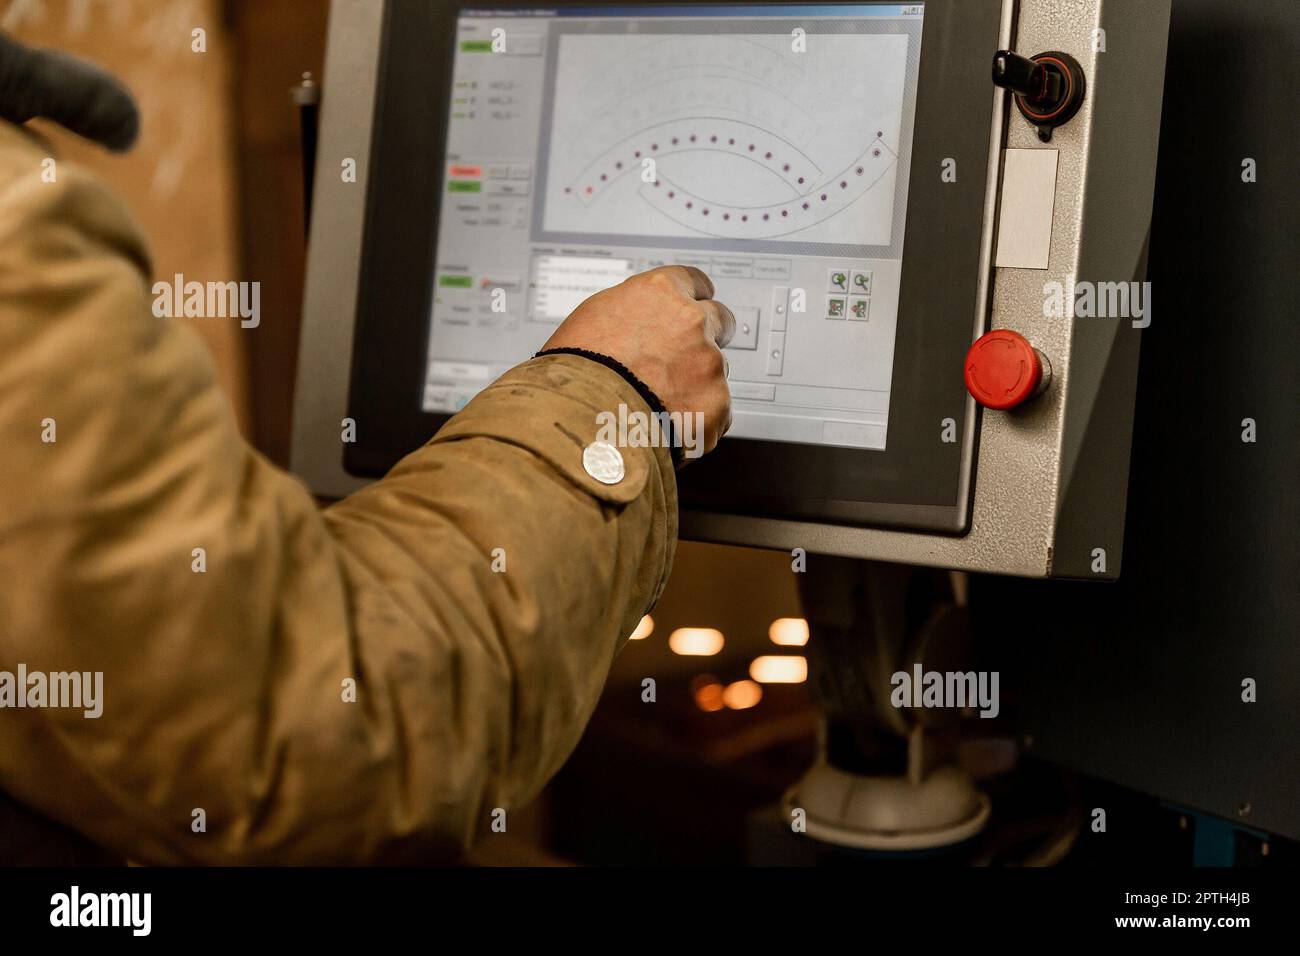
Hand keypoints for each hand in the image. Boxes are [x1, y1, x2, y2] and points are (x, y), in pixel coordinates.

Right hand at [542, 265, 735, 455]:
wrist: (582, 420)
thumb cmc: (574, 373)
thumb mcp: (591, 319)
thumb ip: (630, 314)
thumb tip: (637, 324)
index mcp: (660, 293)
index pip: (693, 282)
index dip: (693, 298)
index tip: (693, 306)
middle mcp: (691, 322)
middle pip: (720, 320)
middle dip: (707, 338)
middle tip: (682, 359)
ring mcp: (708, 364)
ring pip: (715, 372)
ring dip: (696, 385)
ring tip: (658, 404)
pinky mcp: (716, 405)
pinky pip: (716, 414)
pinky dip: (697, 422)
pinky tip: (667, 428)